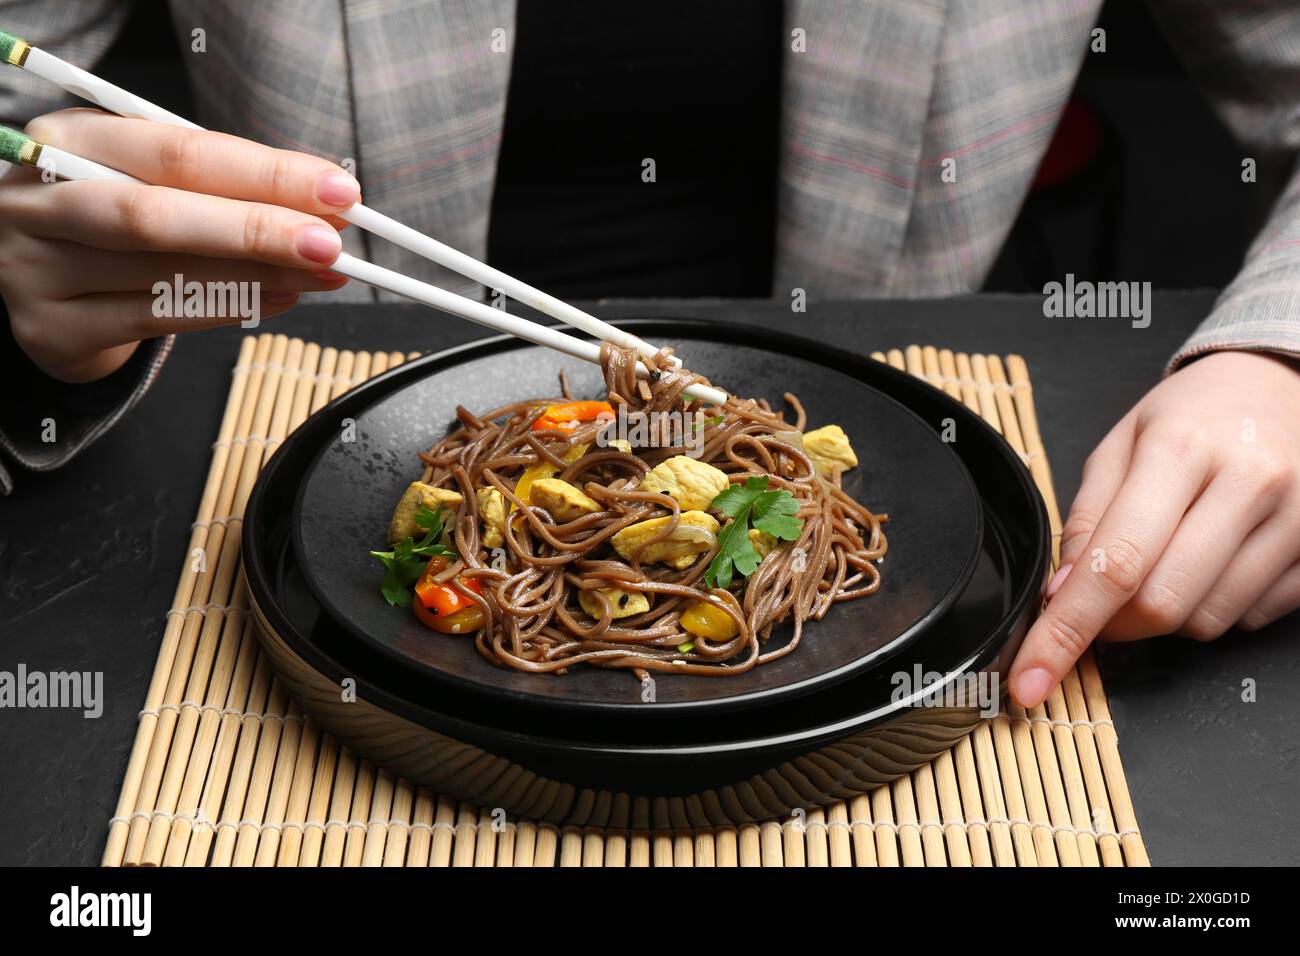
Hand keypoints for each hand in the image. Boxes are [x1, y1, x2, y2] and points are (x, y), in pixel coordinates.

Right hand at [0, 109, 356, 382]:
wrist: (40, 278)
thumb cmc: (112, 214)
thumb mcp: (151, 177)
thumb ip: (225, 185)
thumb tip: (324, 207)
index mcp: (70, 139)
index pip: (179, 152)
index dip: (265, 173)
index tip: (337, 190)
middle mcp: (41, 199)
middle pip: (160, 214)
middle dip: (258, 229)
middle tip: (329, 243)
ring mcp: (36, 267)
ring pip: (163, 273)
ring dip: (258, 275)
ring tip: (320, 274)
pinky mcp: (51, 328)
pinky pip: (155, 319)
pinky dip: (227, 309)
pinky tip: (280, 299)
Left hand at [1009, 349, 1299, 707]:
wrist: (1282, 383)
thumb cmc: (1194, 415)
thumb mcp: (1122, 443)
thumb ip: (1089, 517)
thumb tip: (1061, 594)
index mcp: (1180, 450)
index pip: (1113, 563)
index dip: (1067, 631)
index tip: (1032, 678)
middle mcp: (1248, 482)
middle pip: (1163, 603)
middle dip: (1115, 623)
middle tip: (1100, 602)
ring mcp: (1297, 517)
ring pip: (1208, 620)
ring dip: (1168, 614)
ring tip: (1168, 559)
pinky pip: (1253, 617)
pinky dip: (1217, 605)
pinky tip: (1214, 560)